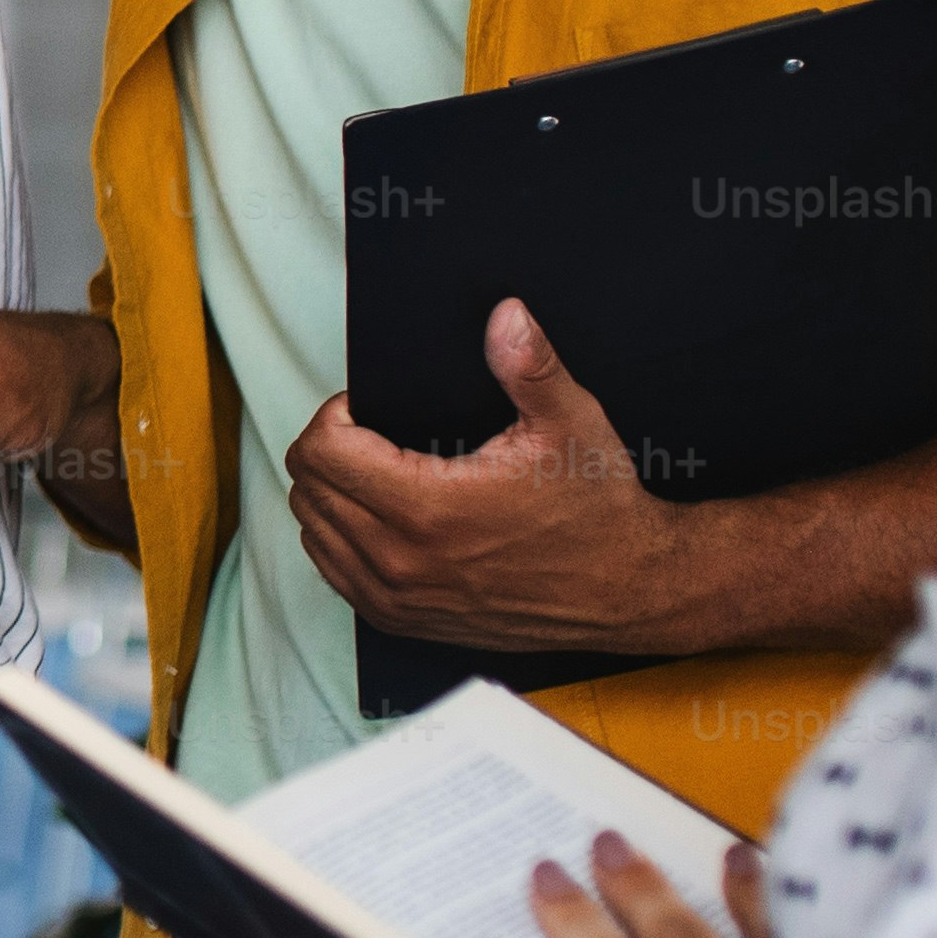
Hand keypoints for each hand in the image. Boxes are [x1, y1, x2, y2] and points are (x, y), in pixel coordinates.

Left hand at [285, 299, 682, 651]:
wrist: (628, 591)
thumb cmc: (600, 512)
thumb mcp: (571, 424)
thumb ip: (529, 366)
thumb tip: (505, 316)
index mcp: (428, 508)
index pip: (320, 453)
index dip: (335, 416)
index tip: (366, 409)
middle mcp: (401, 560)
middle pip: (308, 489)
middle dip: (328, 451)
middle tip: (368, 435)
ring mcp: (398, 598)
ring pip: (313, 533)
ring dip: (330, 496)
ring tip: (372, 471)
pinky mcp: (404, 621)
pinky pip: (335, 574)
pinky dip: (338, 540)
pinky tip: (373, 517)